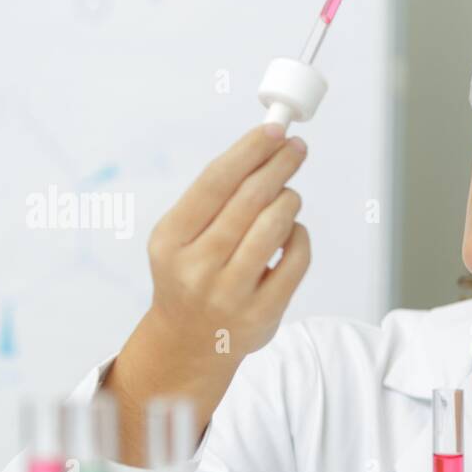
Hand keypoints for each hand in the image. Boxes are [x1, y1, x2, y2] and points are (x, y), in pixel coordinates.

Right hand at [104, 123, 310, 463]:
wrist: (189, 342)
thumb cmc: (191, 273)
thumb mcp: (181, 238)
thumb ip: (214, 200)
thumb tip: (263, 150)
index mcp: (171, 240)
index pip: (215, 182)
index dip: (248, 150)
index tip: (274, 129)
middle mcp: (197, 267)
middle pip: (249, 200)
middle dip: (278, 166)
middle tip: (296, 148)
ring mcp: (230, 293)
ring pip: (275, 227)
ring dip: (289, 200)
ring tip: (290, 195)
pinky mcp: (263, 312)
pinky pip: (296, 258)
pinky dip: (301, 235)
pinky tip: (294, 231)